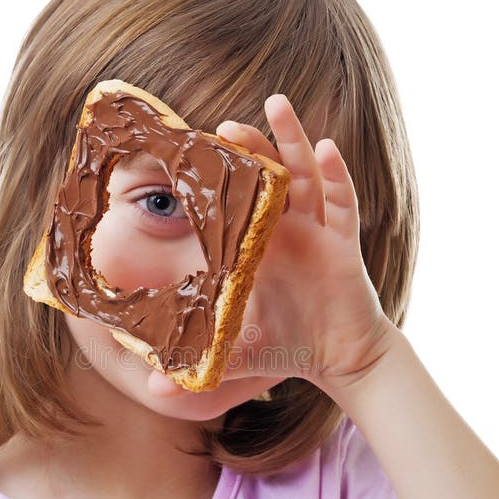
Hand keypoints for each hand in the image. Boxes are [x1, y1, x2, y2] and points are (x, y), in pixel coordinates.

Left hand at [152, 93, 396, 396]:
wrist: (338, 359)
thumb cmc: (288, 345)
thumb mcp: (240, 353)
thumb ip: (202, 366)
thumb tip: (156, 393)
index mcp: (255, 250)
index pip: (234, 206)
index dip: (217, 181)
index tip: (191, 152)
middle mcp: (284, 232)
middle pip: (268, 179)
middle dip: (249, 149)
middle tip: (223, 126)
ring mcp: (316, 233)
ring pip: (304, 177)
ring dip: (291, 141)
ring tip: (275, 106)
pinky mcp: (343, 244)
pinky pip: (342, 204)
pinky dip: (337, 176)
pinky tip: (326, 147)